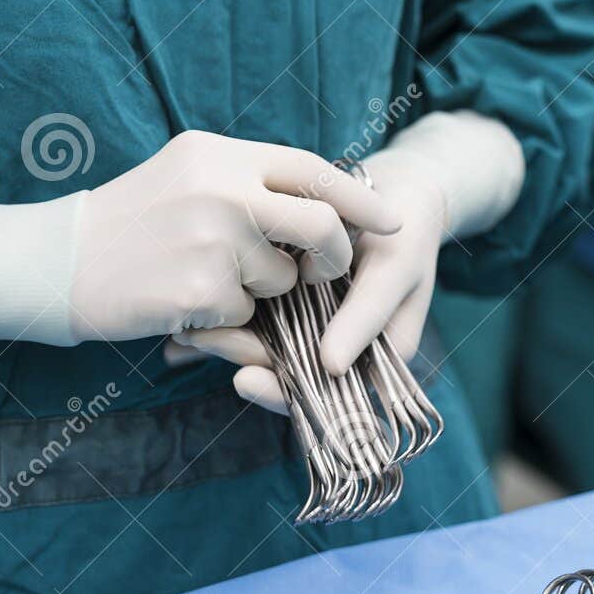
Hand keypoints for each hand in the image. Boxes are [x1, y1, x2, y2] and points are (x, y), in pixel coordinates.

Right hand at [0, 131, 399, 366]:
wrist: (49, 263)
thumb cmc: (124, 225)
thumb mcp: (184, 177)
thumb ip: (247, 181)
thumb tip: (321, 202)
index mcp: (218, 154)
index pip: (311, 169)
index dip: (358, 198)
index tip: (391, 221)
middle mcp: (222, 188)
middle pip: (321, 224)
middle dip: (333, 256)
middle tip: (322, 271)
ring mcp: (213, 239)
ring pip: (281, 279)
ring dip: (258, 292)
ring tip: (201, 282)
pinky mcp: (201, 290)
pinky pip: (246, 316)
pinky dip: (225, 322)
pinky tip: (182, 307)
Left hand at [166, 111, 524, 411]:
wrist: (399, 196)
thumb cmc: (408, 234)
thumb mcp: (395, 271)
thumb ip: (367, 318)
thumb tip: (332, 367)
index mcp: (366, 360)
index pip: (319, 396)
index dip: (279, 393)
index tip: (245, 380)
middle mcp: (332, 350)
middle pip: (280, 373)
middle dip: (238, 359)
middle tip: (200, 341)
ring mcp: (306, 324)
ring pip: (258, 346)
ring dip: (221, 338)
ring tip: (185, 329)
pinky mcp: (284, 297)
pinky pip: (250, 316)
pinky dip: (220, 315)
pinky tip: (184, 318)